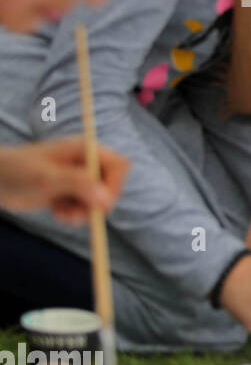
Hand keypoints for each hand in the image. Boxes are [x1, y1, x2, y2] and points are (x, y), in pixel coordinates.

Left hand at [0, 138, 129, 223]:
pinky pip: (85, 206)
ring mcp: (78, 177)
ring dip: (84, 212)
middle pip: (111, 185)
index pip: (119, 165)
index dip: (115, 185)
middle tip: (77, 214)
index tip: (101, 204)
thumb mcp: (46, 178)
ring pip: (99, 199)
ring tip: (63, 214)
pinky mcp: (70, 190)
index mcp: (85, 150)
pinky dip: (74, 214)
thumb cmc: (16, 171)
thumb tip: (107, 200)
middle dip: (97, 204)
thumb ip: (78, 185)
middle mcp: (86, 162)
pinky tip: (58, 212)